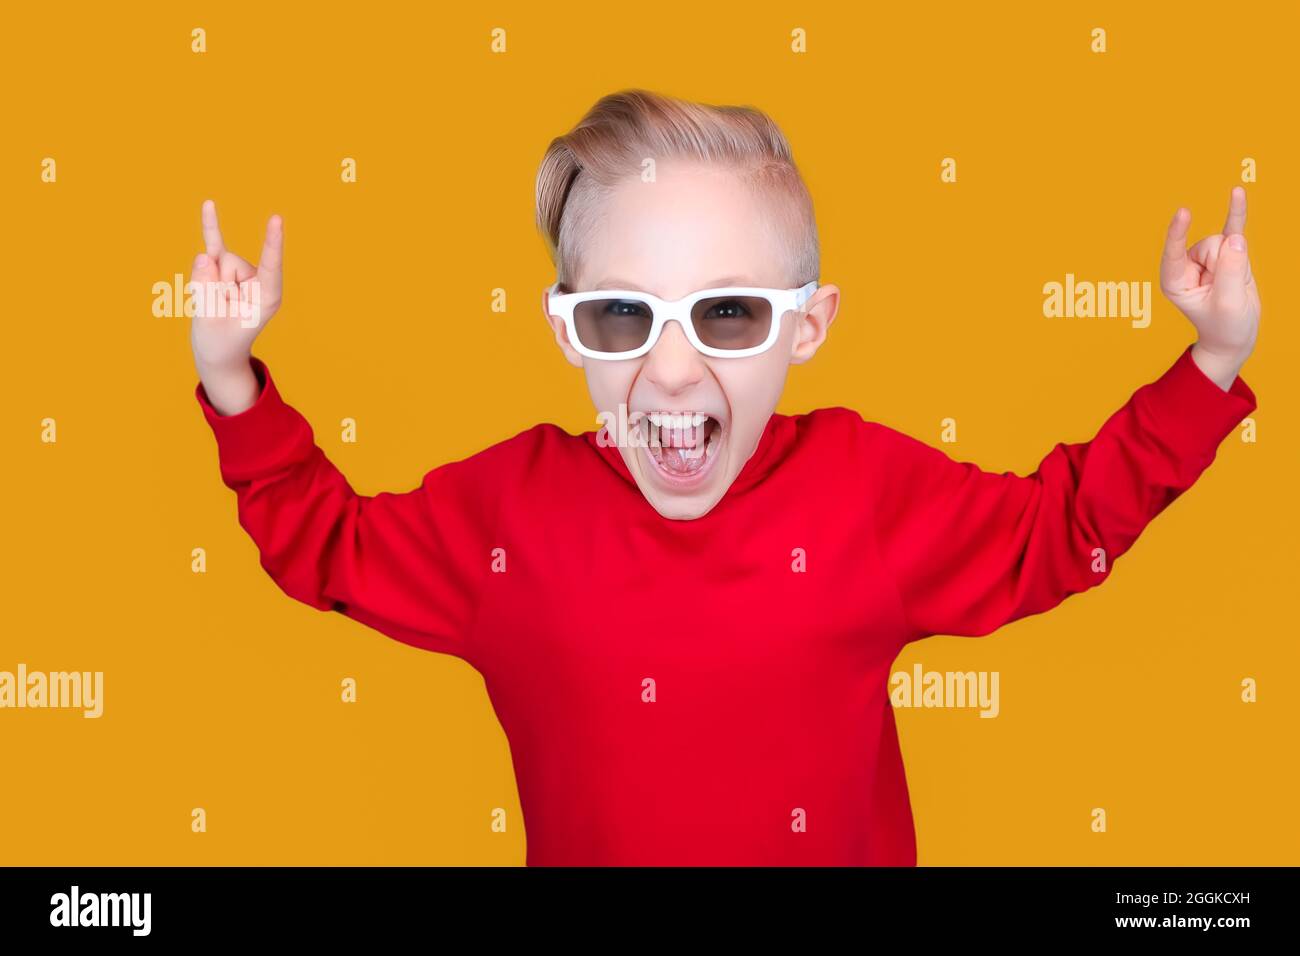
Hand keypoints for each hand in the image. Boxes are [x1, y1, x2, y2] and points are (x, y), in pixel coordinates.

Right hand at [189, 200, 282, 376]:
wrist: (218, 352)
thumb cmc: (220, 343)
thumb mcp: (210, 320)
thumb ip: (206, 288)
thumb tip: (204, 254)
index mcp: (267, 298)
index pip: (269, 266)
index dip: (271, 244)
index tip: (276, 219)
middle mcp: (259, 281)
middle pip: (229, 263)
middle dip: (214, 285)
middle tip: (220, 312)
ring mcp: (243, 274)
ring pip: (216, 259)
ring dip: (206, 282)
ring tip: (215, 305)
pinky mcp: (225, 269)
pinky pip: (216, 244)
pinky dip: (210, 226)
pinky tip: (209, 204)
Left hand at [1159, 187, 1259, 389]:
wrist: (1235, 336)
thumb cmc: (1226, 326)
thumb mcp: (1228, 303)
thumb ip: (1231, 271)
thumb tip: (1236, 238)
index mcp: (1173, 282)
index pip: (1173, 253)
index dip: (1179, 233)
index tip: (1184, 212)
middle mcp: (1186, 266)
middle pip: (1210, 245)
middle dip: (1227, 264)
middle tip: (1227, 291)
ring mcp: (1205, 258)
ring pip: (1226, 241)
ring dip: (1238, 261)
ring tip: (1234, 285)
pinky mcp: (1225, 253)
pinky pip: (1232, 228)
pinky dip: (1236, 212)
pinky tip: (1237, 192)